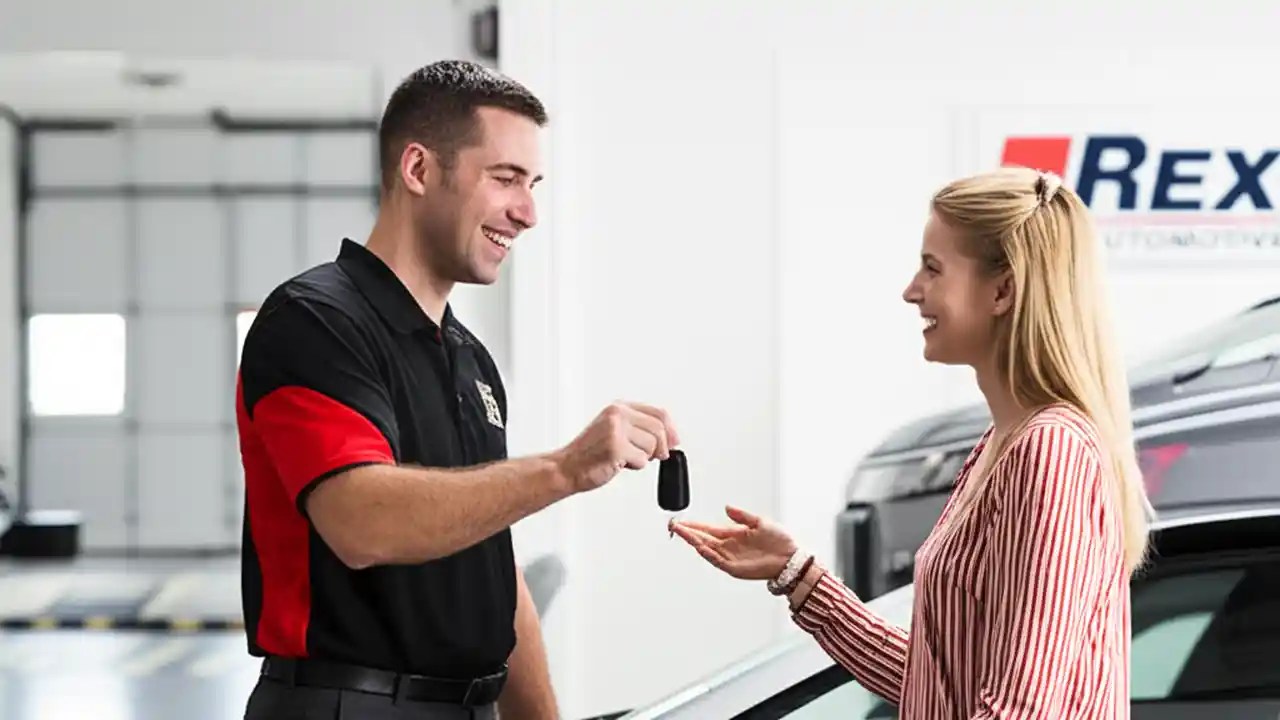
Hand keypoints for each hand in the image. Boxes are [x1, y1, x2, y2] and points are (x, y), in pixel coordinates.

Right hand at [552, 401, 679, 493]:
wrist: (567, 468)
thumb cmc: (590, 454)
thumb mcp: (615, 431)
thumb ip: (640, 429)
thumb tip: (671, 438)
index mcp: (618, 408)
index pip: (658, 413)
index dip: (671, 429)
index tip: (674, 442)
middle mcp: (617, 415)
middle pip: (659, 429)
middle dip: (660, 447)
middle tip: (653, 456)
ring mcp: (616, 430)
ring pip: (652, 446)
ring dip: (643, 458)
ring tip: (624, 458)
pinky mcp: (615, 447)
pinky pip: (642, 460)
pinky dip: (634, 466)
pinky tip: (619, 464)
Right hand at [671, 506, 797, 580]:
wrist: (790, 558)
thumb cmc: (780, 541)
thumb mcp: (760, 521)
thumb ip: (742, 515)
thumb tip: (727, 507)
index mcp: (734, 534)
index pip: (708, 529)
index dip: (695, 525)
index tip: (683, 521)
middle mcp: (729, 546)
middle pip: (703, 538)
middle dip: (688, 532)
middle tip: (674, 525)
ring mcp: (730, 557)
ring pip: (706, 549)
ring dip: (694, 541)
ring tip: (682, 533)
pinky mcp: (735, 568)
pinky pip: (717, 560)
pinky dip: (708, 554)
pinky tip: (699, 547)